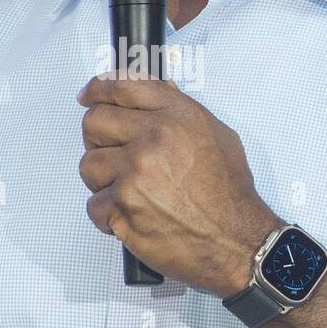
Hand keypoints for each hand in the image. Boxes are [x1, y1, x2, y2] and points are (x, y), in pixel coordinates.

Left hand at [76, 73, 280, 296]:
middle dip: (98, 139)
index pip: (123, 86)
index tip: (88, 95)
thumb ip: (181, 112)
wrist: (237, 242)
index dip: (99, 88)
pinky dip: (109, 215)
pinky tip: (132, 216)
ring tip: (129, 191)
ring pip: (89, 165)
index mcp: (177, 116)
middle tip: (112, 154)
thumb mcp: (217, 136)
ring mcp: (135, 174)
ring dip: (103, 180)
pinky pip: (94, 204)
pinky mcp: (123, 208)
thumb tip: (158, 92)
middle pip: (94, 122)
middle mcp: (153, 140)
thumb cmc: (230, 195)